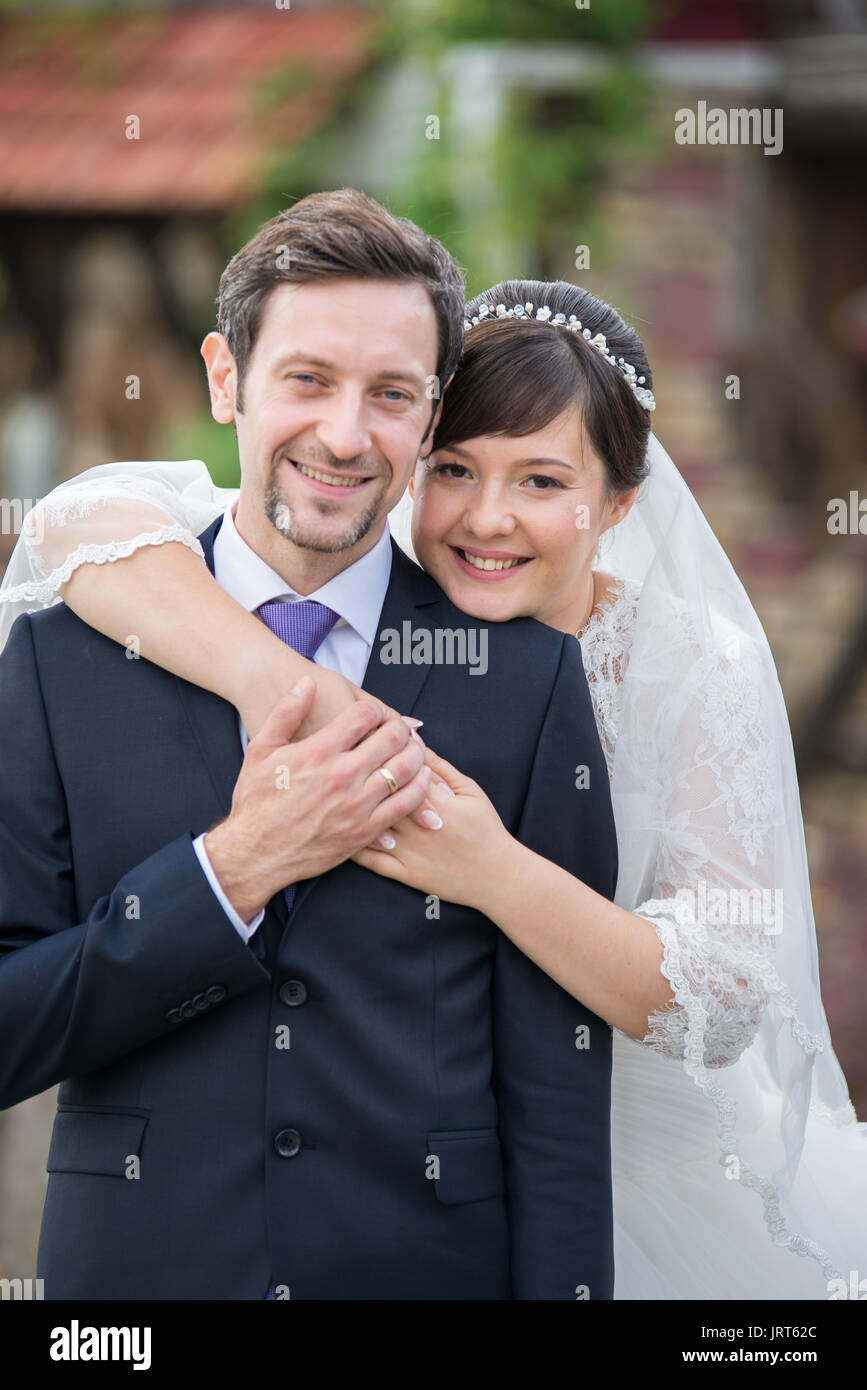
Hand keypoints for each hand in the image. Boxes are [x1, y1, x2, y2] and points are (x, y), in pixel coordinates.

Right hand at [238, 653, 440, 835]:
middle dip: (400, 728)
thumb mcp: (261, 749)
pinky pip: (406, 803)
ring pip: (406, 768)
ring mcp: (357, 804)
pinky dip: (420, 787)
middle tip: (400, 730)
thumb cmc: (256, 800)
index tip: (372, 715)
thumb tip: (307, 682)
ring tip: (413, 749)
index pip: (365, 715)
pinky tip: (419, 778)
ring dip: (416, 753)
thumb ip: (286, 712)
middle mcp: (342, 775)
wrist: (256, 853)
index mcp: (319, 751)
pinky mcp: (366, 830)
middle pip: (393, 738)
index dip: (373, 710)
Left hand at [352, 748, 512, 911]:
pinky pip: (370, 860)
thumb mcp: (469, 790)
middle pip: (380, 795)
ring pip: (369, 826)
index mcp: (437, 802)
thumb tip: (414, 741)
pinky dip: (351, 845)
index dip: (380, 755)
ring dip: (350, 809)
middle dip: (360, 777)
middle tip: (342, 762)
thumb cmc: (485, 828)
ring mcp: (410, 852)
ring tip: (335, 793)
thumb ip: (441, 766)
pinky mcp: (404, 874)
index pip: (400, 771)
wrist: (496, 875)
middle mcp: (419, 827)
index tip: (365, 742)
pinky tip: (339, 828)